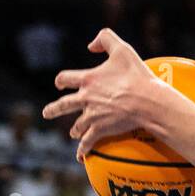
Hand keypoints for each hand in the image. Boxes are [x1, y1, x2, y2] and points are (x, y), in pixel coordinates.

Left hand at [41, 29, 157, 159]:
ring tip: (73, 133)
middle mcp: (86, 98)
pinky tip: (79, 157)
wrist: (147, 101)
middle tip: (47, 113)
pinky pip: (88, 142)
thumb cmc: (137, 75)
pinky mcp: (101, 129)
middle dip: (54, 109)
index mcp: (88, 79)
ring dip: (74, 129)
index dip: (62, 81)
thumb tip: (90, 45)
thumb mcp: (122, 48)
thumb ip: (105, 38)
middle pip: (63, 105)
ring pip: (77, 125)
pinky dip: (83, 150)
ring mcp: (92, 115)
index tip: (60, 84)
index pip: (66, 79)